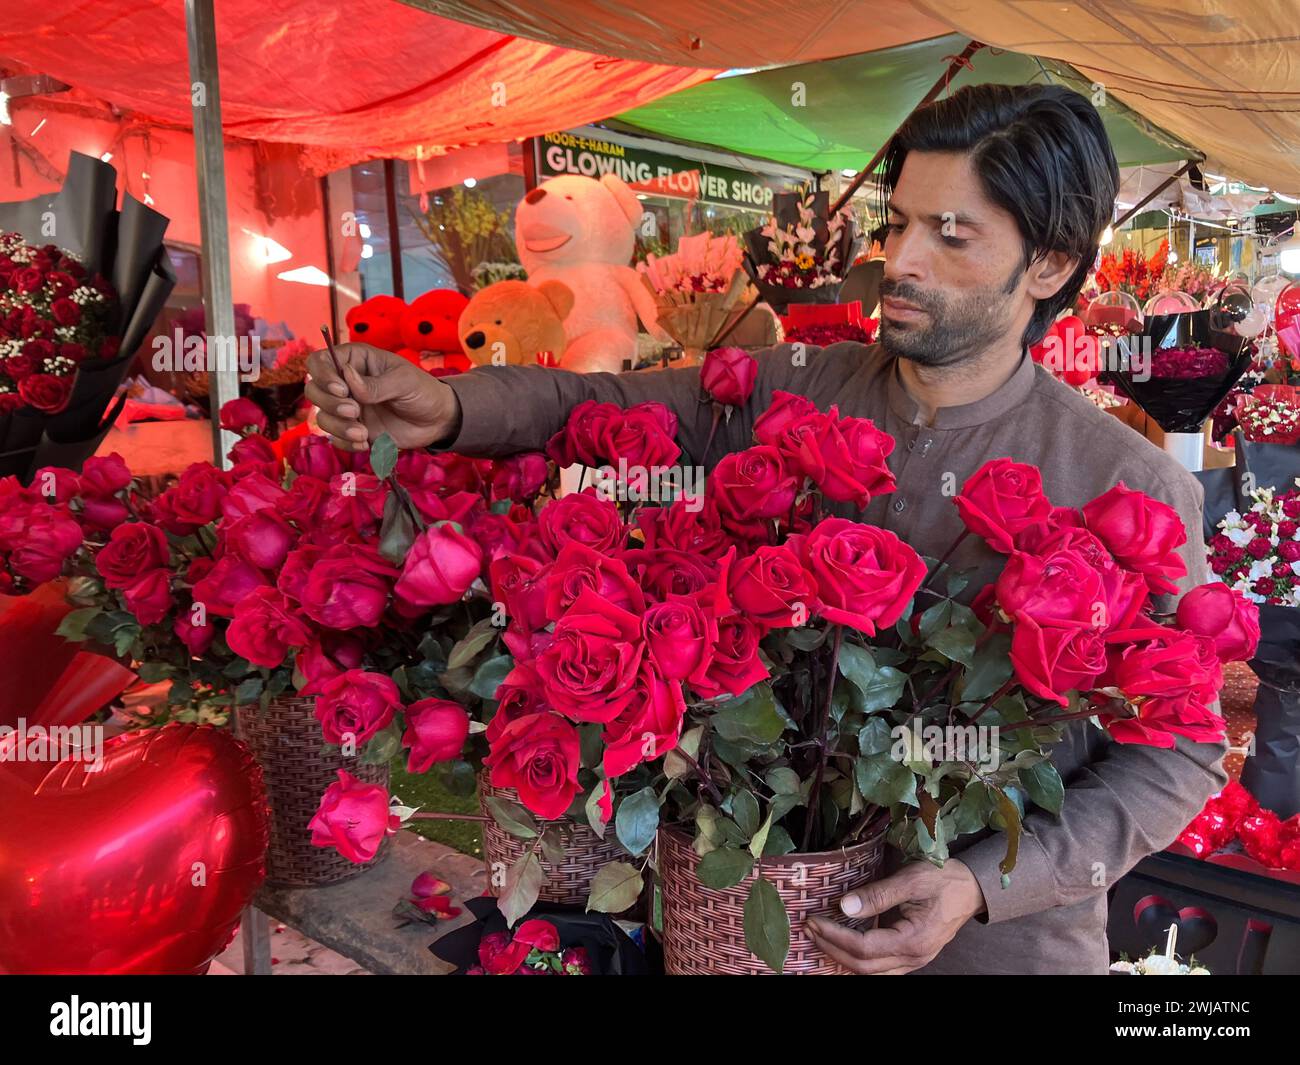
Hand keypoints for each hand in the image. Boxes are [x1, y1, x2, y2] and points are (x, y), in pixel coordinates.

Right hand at [304, 342, 458, 451]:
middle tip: (355, 411)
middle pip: (314, 390)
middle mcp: (345, 384)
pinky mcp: (353, 430)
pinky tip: (365, 444)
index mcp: (355, 361)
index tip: (341, 390)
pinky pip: (336, 438)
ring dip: (338, 427)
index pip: (320, 362)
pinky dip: (346, 443)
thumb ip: (376, 383)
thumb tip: (347, 378)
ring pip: (322, 416)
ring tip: (363, 434)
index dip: (323, 375)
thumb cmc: (422, 391)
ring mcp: (348, 408)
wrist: (436, 421)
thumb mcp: (404, 381)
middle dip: (329, 404)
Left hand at [806, 859, 985, 973]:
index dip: (835, 936)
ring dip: (842, 957)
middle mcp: (914, 958)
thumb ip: (878, 894)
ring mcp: (914, 961)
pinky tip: (843, 944)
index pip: (864, 948)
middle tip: (809, 929)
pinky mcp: (912, 956)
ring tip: (820, 937)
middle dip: (832, 949)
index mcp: (914, 940)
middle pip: (864, 966)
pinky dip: (858, 960)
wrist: (972, 888)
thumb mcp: (911, 879)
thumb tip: (844, 906)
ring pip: (871, 972)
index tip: (814, 920)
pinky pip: (880, 967)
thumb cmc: (944, 879)